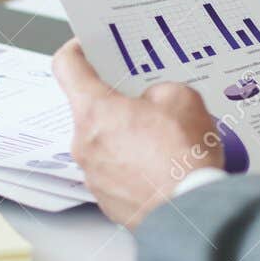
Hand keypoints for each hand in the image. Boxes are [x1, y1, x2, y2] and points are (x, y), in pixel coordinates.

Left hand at [51, 40, 222, 228]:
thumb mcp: (182, 98)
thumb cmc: (184, 160)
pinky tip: (160, 167)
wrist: (192, 212)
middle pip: (91, 110)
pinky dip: (133, 167)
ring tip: (162, 142)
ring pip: (104, 143)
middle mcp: (85, 143)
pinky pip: (114, 172)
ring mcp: (93, 175)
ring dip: (127, 138)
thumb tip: (154, 100)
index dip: (76, 51)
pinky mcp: (106, 200)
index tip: (85, 48)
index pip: (67, 67)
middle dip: (118, 104)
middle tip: (147, 104)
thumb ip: (158, 89)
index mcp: (96, 111)